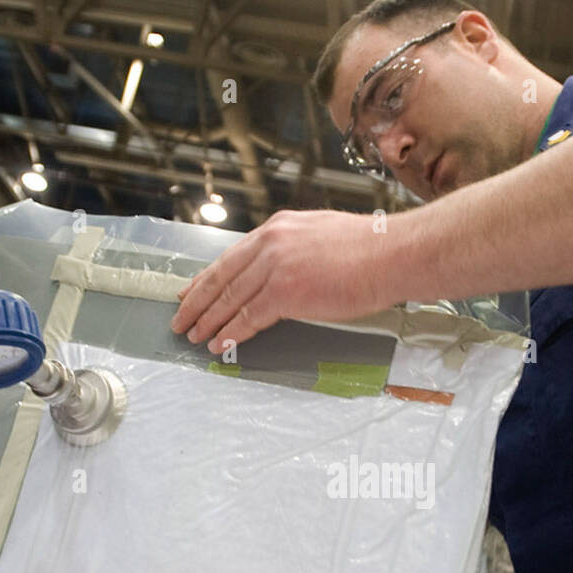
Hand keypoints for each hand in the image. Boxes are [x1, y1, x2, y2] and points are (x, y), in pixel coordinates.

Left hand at [169, 209, 395, 353]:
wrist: (392, 254)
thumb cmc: (370, 250)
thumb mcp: (321, 235)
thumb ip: (296, 249)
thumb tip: (286, 270)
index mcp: (278, 229)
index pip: (231, 257)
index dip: (206, 278)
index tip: (189, 291)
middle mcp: (271, 243)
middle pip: (222, 277)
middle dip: (196, 301)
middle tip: (180, 319)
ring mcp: (276, 267)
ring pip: (230, 299)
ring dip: (208, 320)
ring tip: (192, 336)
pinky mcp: (286, 292)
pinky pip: (248, 317)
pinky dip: (231, 332)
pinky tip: (219, 343)